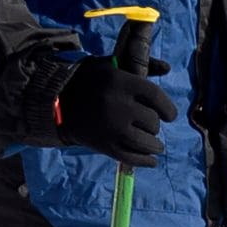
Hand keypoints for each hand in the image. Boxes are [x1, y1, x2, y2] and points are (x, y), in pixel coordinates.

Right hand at [27, 51, 174, 170]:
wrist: (56, 102)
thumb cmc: (89, 80)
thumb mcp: (111, 66)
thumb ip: (141, 65)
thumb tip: (167, 67)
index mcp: (121, 83)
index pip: (156, 97)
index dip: (168, 109)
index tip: (170, 116)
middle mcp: (118, 106)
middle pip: (152, 121)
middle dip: (154, 125)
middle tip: (150, 125)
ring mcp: (111, 128)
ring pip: (146, 142)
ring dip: (154, 145)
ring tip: (155, 144)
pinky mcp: (103, 145)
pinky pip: (131, 157)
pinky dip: (145, 161)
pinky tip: (152, 160)